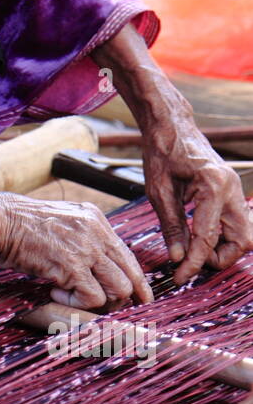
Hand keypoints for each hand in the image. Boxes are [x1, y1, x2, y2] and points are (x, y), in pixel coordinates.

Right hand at [0, 194, 152, 307]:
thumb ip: (80, 236)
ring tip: (73, 297)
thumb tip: (94, 262)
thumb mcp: (58, 219)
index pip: (127, 255)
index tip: (138, 298)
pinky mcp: (71, 266)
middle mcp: (95, 231)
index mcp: (94, 217)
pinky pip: (92, 298)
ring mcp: (86, 248)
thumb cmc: (16, 223)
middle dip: (123, 298)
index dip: (136, 281)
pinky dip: (75, 303)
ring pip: (119, 288)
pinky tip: (54, 292)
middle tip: (105, 309)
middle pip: (130, 274)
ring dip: (99, 302)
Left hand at [141, 106, 252, 284]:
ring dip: (223, 247)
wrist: (171, 126)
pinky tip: (198, 235)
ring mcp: (236, 190)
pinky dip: (223, 235)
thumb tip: (178, 258)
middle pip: (242, 240)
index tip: (180, 277)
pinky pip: (237, 223)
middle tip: (189, 260)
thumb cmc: (161, 153)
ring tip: (193, 247)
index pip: (208, 237)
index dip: (194, 262)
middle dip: (218, 257)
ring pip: (244, 234)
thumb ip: (171, 226)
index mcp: (213, 187)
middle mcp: (231, 189)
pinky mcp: (232, 192)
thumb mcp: (158, 192)